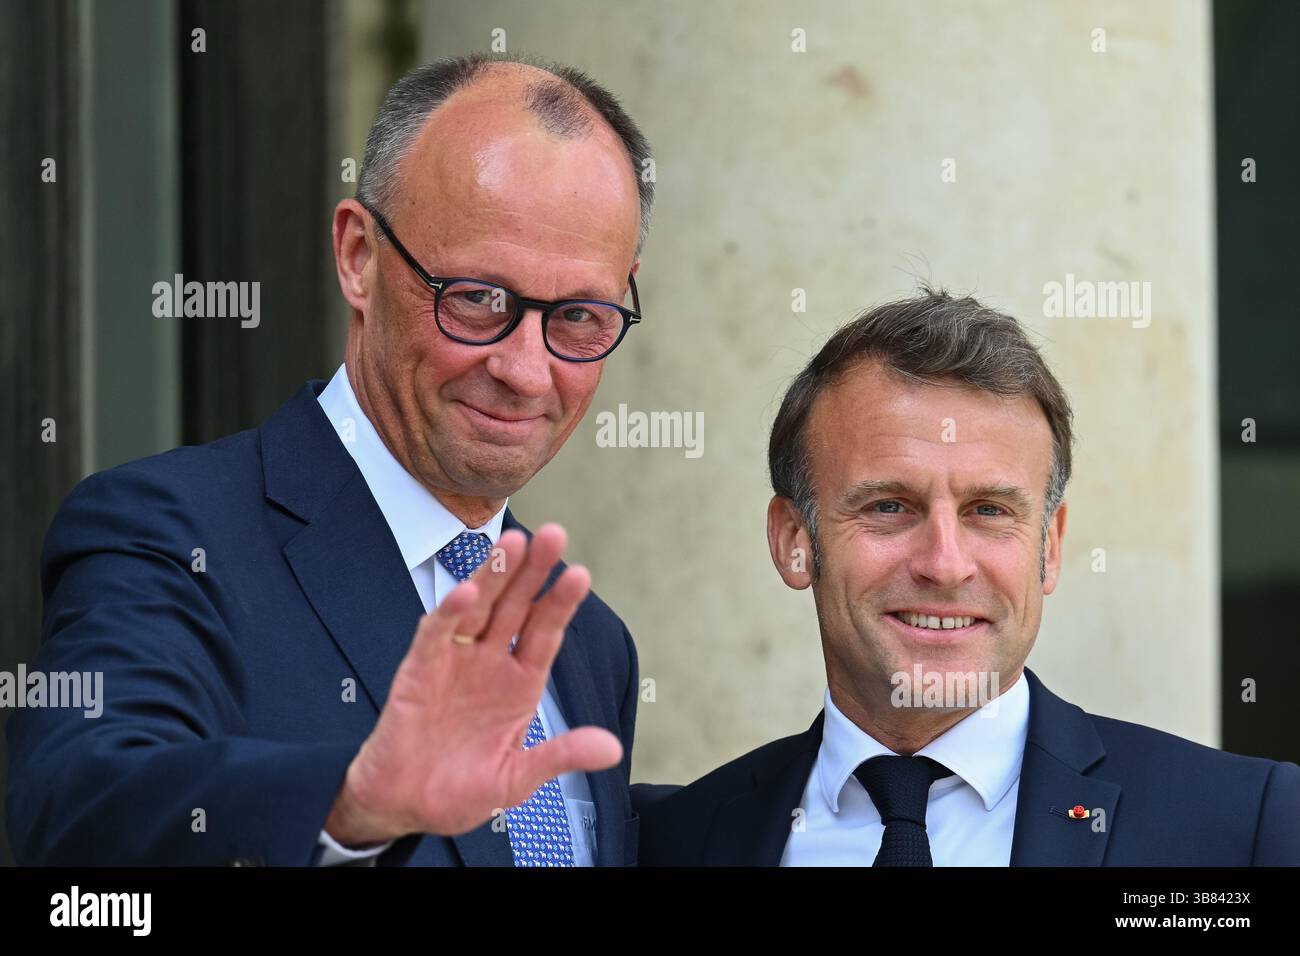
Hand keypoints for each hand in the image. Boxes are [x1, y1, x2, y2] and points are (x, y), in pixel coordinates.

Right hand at [323, 524, 622, 846]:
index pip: (546, 633)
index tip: (580, 575)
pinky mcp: (419, 671)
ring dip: (494, 575)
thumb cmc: (459, 790)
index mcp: (519, 684)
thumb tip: (611, 748)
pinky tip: (468, 593)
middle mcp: (489, 663)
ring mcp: (454, 662)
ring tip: (513, 542)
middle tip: (553, 535)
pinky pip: (436, 634)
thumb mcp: (517, 778)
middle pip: (516, 606)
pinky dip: (451, 612)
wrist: (403, 806)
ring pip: (479, 608)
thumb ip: (560, 756)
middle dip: (533, 570)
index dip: (561, 603)